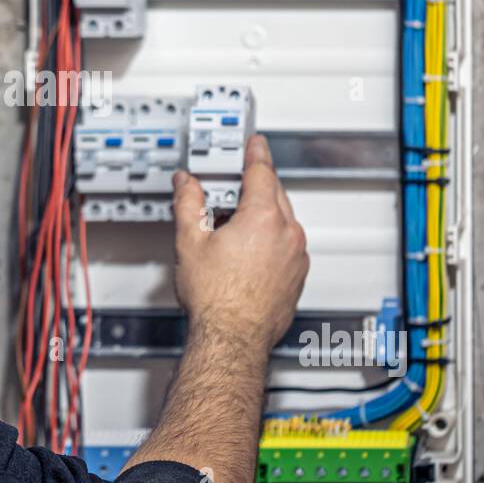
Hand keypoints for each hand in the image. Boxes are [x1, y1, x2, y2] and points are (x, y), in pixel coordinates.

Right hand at [171, 134, 308, 349]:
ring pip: (282, 219)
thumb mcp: (190, 242)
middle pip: (274, 193)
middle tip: (231, 186)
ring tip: (231, 226)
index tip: (255, 142)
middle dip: (254, 185)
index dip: (255, 152)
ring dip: (262, 213)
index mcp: (263, 218)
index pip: (262, 171)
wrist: (232, 340)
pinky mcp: (297, 275)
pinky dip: (271, 237)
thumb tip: (185, 184)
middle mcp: (287, 234)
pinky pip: (286, 244)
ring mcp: (296, 256)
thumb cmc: (215, 300)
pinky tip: (246, 251)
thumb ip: (188, 203)